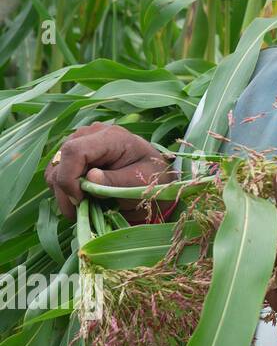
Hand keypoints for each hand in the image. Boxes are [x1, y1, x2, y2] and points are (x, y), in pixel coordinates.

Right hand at [44, 123, 176, 223]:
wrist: (153, 177)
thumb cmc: (151, 179)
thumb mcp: (140, 182)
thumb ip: (116, 181)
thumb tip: (90, 178)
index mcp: (110, 137)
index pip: (74, 151)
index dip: (69, 177)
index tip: (79, 200)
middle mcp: (90, 135)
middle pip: (60, 163)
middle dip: (66, 191)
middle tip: (83, 210)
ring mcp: (79, 143)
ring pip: (54, 171)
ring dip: (64, 194)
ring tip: (86, 206)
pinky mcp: (72, 155)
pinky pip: (56, 175)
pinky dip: (65, 191)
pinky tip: (83, 199)